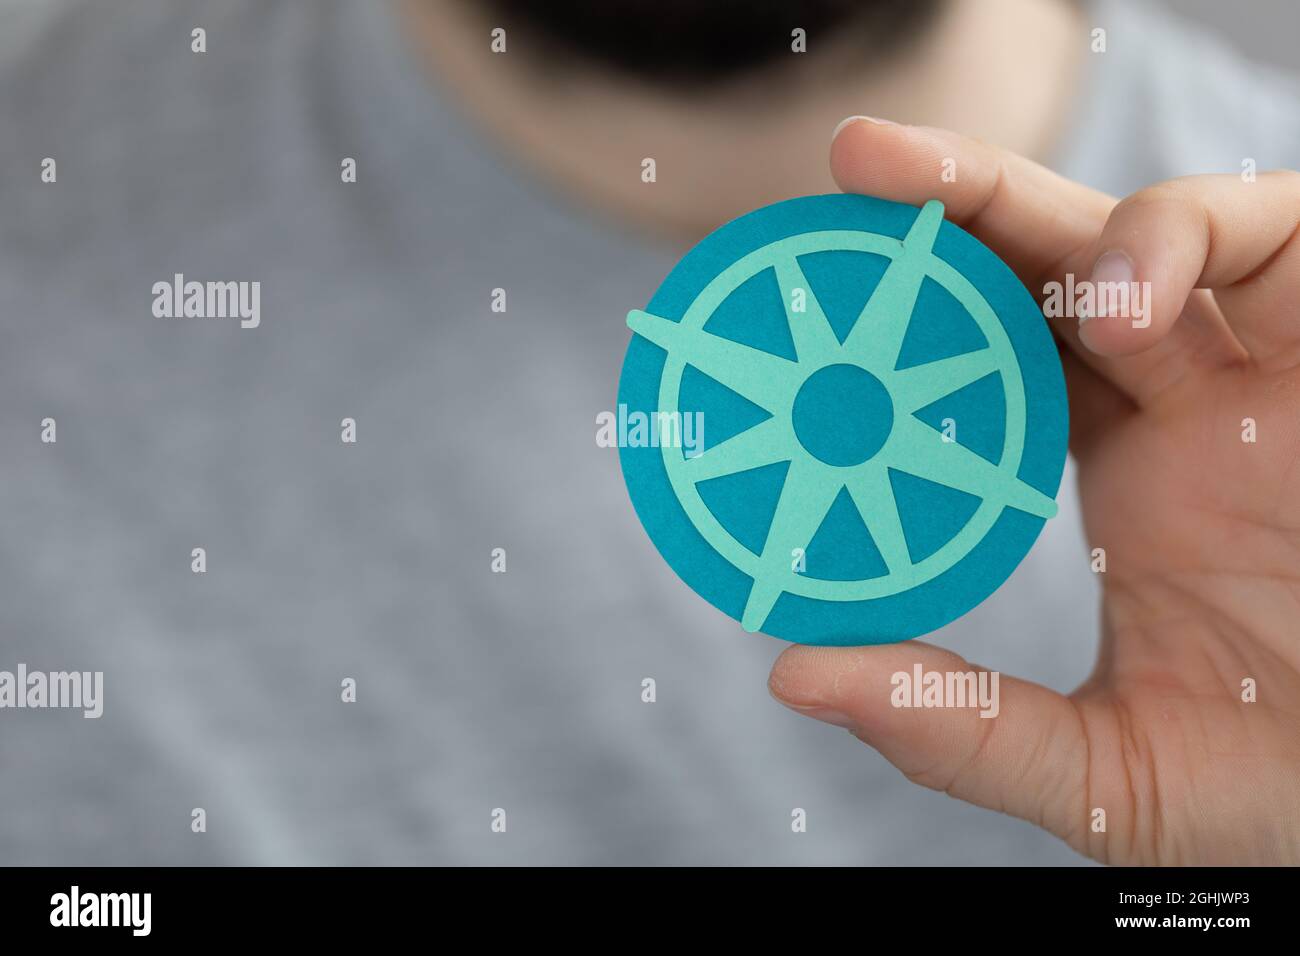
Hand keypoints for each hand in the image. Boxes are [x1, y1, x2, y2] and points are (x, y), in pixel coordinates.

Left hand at [769, 117, 1299, 864]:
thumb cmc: (1285, 791)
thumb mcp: (1109, 771)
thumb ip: (961, 727)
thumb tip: (793, 672)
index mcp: (1122, 481)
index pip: (995, 368)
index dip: (905, 328)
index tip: (798, 308)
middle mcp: (1187, 406)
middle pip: (1050, 270)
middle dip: (952, 205)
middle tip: (853, 160)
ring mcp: (1268, 367)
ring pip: (1149, 227)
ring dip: (1054, 215)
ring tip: (979, 254)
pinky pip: (1274, 234)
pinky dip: (1184, 237)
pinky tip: (1119, 303)